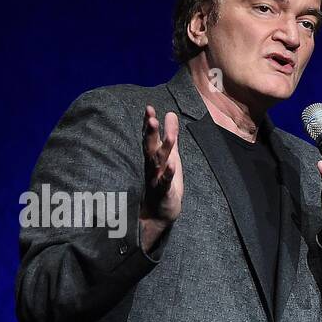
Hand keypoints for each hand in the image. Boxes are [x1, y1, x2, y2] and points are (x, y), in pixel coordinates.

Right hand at [140, 105, 182, 251]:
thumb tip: (171, 114)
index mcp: (153, 157)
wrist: (159, 214)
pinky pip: (165, 182)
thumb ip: (170, 136)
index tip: (149, 108)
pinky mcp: (164, 193)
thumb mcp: (171, 156)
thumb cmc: (164, 182)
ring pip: (159, 163)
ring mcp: (156, 179)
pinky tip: (173, 165)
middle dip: (151, 133)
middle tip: (152, 117)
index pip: (150, 138)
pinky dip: (169, 174)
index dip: (149, 124)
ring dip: (163, 150)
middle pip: (150, 148)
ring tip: (169, 136)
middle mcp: (152, 167)